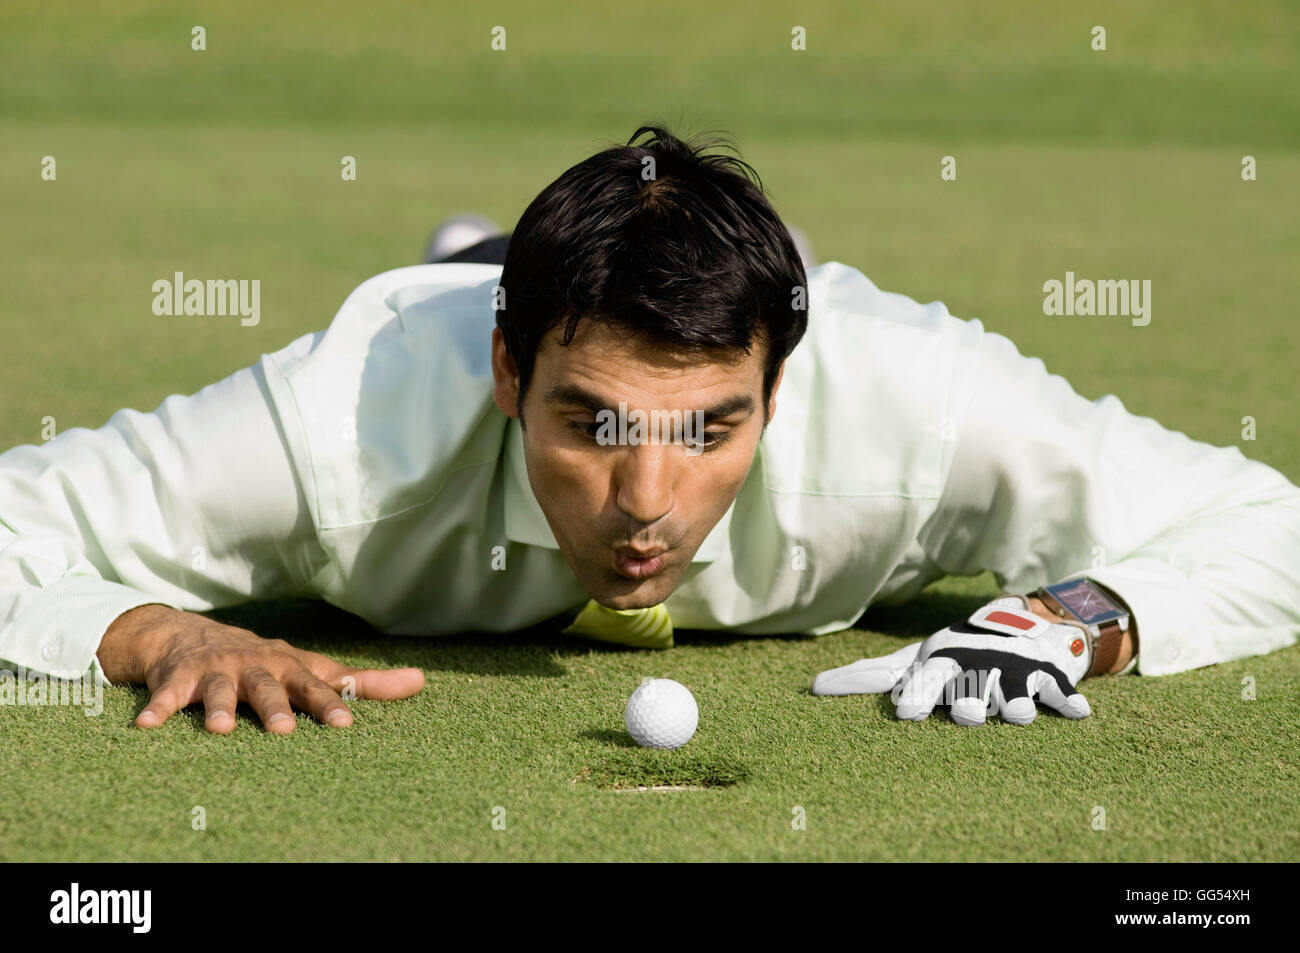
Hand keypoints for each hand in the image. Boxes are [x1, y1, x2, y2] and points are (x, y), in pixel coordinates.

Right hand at [98, 603, 425, 733]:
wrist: (192, 635)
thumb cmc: (267, 663)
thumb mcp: (312, 669)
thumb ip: (364, 681)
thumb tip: (421, 681)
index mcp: (291, 669)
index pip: (316, 687)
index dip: (330, 704)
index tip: (346, 724)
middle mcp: (257, 667)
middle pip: (268, 688)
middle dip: (275, 708)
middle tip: (283, 732)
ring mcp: (218, 670)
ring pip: (220, 690)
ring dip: (221, 707)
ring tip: (222, 730)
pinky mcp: (180, 676)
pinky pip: (167, 694)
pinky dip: (159, 708)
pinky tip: (147, 728)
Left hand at [812, 596, 1091, 724]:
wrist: (1022, 624)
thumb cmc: (955, 653)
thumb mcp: (914, 657)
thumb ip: (870, 675)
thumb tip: (813, 687)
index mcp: (941, 665)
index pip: (925, 682)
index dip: (917, 695)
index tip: (906, 712)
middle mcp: (976, 669)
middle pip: (971, 697)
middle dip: (970, 706)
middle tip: (967, 715)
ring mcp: (1014, 674)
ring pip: (1013, 702)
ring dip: (1016, 708)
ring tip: (1018, 715)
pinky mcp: (1049, 678)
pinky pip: (1060, 694)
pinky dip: (1069, 702)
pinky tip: (1079, 714)